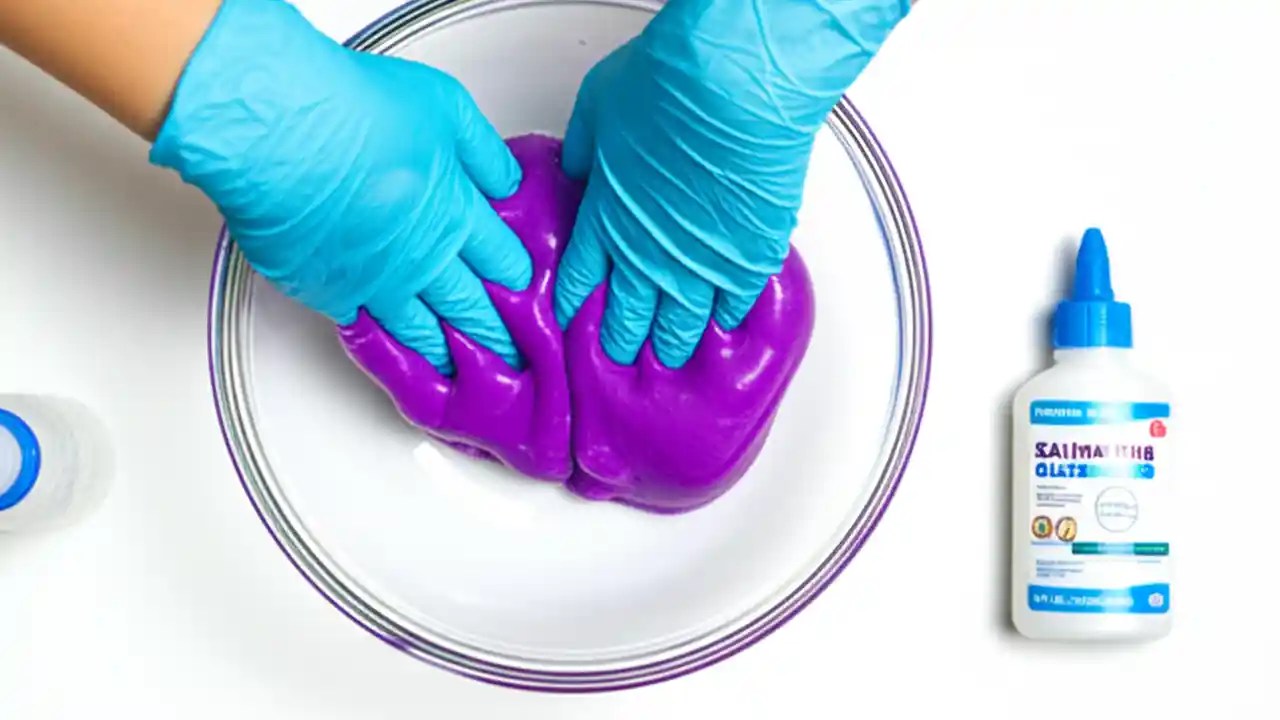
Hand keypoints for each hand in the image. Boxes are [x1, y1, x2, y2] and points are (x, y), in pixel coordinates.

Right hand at [150, 0, 529, 374]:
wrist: (280, 130)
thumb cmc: (354, 107)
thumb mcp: (446, 107)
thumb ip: (482, 150)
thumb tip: (509, 181)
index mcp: (456, 212)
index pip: (502, 258)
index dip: (516, 277)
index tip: (527, 295)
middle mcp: (422, 257)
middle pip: (470, 305)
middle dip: (495, 334)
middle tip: (511, 356)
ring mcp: (375, 281)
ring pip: (421, 330)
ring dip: (445, 352)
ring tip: (461, 372)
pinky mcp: (327, 291)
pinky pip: (365, 329)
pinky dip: (384, 347)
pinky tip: (395, 357)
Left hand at [555, 0, 909, 367]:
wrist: (734, 86)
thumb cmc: (666, 84)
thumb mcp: (598, 106)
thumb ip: (586, 146)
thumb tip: (578, 167)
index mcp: (605, 218)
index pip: (580, 276)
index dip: (575, 301)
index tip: (573, 319)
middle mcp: (647, 254)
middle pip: (627, 311)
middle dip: (619, 338)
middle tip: (619, 357)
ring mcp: (700, 262)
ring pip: (680, 320)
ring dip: (672, 342)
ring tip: (668, 359)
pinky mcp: (749, 257)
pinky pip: (735, 302)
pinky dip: (728, 316)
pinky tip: (723, 326)